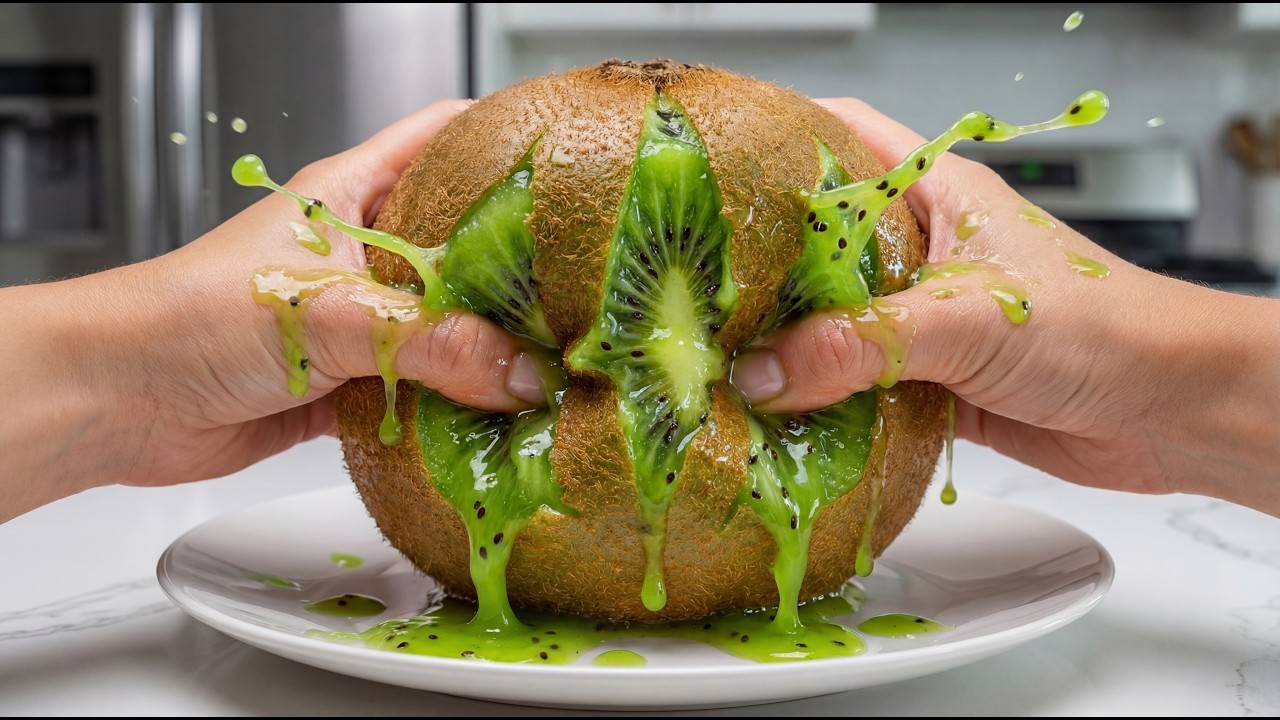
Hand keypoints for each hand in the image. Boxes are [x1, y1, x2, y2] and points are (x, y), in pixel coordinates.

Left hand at [0, 100, 551, 520]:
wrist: (120, 398)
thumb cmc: (188, 317)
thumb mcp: (323, 312)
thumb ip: (427, 341)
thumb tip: (518, 371)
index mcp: (353, 194)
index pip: (445, 138)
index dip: (507, 142)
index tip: (567, 166)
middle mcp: (362, 251)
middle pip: (462, 243)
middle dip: (517, 268)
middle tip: (578, 289)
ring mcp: (357, 316)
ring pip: (445, 324)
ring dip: (488, 349)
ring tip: (550, 361)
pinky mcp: (348, 379)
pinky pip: (421, 389)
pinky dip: (454, 406)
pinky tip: (491, 419)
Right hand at [731, 98, 1279, 514]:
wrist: (1169, 410)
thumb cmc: (1106, 327)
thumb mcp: (968, 319)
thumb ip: (861, 343)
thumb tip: (765, 372)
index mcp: (936, 194)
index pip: (840, 139)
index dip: (775, 142)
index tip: (713, 169)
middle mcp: (923, 249)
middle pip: (819, 244)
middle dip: (760, 267)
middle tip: (698, 286)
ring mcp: (925, 315)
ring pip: (833, 320)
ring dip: (787, 345)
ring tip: (722, 358)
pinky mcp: (930, 378)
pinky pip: (855, 384)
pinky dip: (820, 401)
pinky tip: (780, 415)